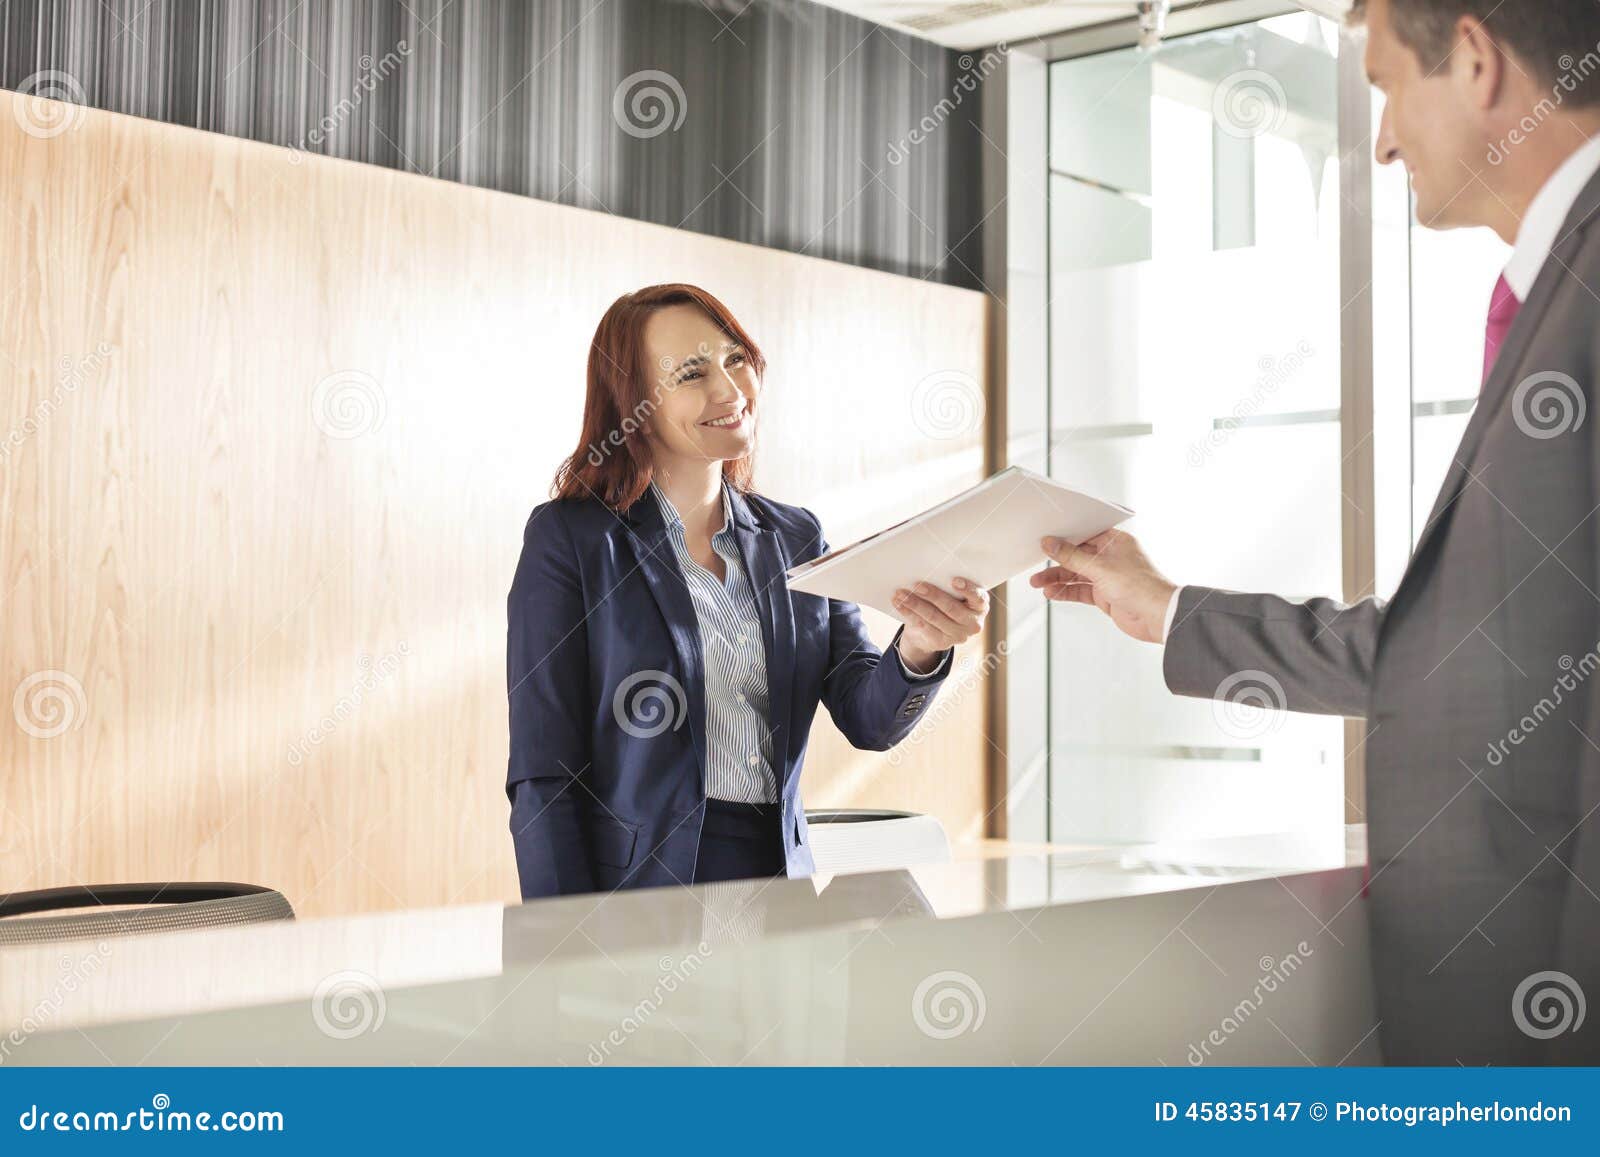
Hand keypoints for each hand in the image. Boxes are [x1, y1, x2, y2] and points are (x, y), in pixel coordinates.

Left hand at [892, 578, 988, 672]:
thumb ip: (950, 587)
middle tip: (917, 585)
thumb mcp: (956, 595)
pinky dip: (909, 613)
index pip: (978, 598)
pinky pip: (923, 626)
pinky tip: (899, 604)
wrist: (939, 630)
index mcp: (980, 607)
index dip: (967, 589)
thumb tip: (929, 571)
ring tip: (901, 593)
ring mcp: (958, 635)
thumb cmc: (949, 602)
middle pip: (951, 608)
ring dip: (915, 604)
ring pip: (934, 617)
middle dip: (933, 595)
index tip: (954, 580)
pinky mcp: (941, 642)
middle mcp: (973, 623)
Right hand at [1030, 530, 1175, 643]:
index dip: (1065, 538)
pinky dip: (1066, 592)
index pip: (1084, 535)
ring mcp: (1108, 577)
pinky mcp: (1105, 595)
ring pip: (1076, 575)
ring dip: (1057, 579)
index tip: (1045, 541)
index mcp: (1115, 542)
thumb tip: (1051, 543)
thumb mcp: (1100, 567)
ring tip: (1038, 583)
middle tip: (1036, 566)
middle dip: (1056, 562)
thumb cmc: (1140, 586)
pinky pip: (1080, 590)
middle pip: (1077, 556)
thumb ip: (1072, 556)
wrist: (1157, 616)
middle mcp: (1111, 558)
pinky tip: (1052, 593)